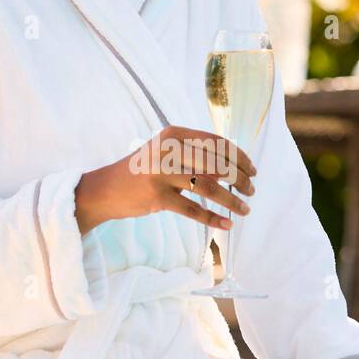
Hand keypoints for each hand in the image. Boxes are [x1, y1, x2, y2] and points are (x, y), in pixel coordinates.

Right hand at [74, 125, 256, 235]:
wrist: (106, 189)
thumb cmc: (143, 170)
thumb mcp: (166, 151)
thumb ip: (194, 152)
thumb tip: (235, 164)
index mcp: (174, 134)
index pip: (217, 143)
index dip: (240, 157)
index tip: (253, 169)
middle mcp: (168, 150)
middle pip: (217, 164)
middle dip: (240, 179)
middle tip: (251, 191)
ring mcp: (161, 174)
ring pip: (209, 187)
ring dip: (232, 200)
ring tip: (245, 208)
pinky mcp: (156, 197)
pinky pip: (192, 210)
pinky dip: (213, 218)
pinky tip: (227, 223)